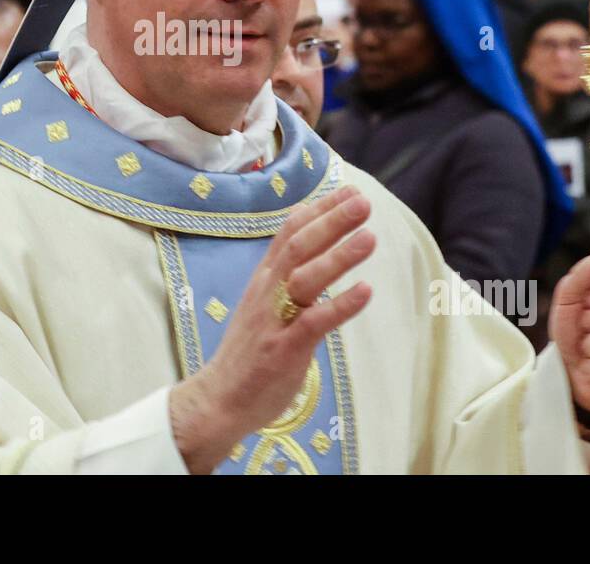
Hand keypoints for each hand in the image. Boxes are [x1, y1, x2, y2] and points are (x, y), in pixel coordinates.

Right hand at [168, 185, 374, 472]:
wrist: (219, 398)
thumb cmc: (249, 350)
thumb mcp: (262, 301)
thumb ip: (283, 266)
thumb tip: (304, 224)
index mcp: (265, 278)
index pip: (290, 232)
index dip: (320, 209)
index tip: (349, 190)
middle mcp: (267, 292)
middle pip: (300, 246)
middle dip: (332, 221)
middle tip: (363, 202)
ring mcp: (275, 319)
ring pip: (305, 278)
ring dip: (339, 256)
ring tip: (370, 237)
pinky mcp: (284, 349)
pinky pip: (314, 322)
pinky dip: (341, 305)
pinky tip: (366, 291)